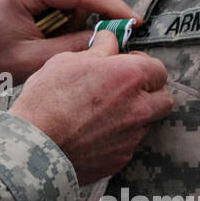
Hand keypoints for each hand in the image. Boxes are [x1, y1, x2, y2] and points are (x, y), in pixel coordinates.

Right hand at [10, 31, 172, 183]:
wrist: (35, 147)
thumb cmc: (47, 99)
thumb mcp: (66, 60)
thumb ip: (97, 50)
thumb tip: (109, 42)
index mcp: (129, 76)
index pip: (158, 69)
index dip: (142, 65)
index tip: (126, 64)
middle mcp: (139, 107)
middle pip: (164, 99)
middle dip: (149, 92)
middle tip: (125, 89)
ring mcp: (132, 136)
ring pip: (146, 122)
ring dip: (134, 115)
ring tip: (103, 112)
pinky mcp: (121, 158)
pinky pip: (128, 143)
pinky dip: (117, 136)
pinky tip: (92, 132)